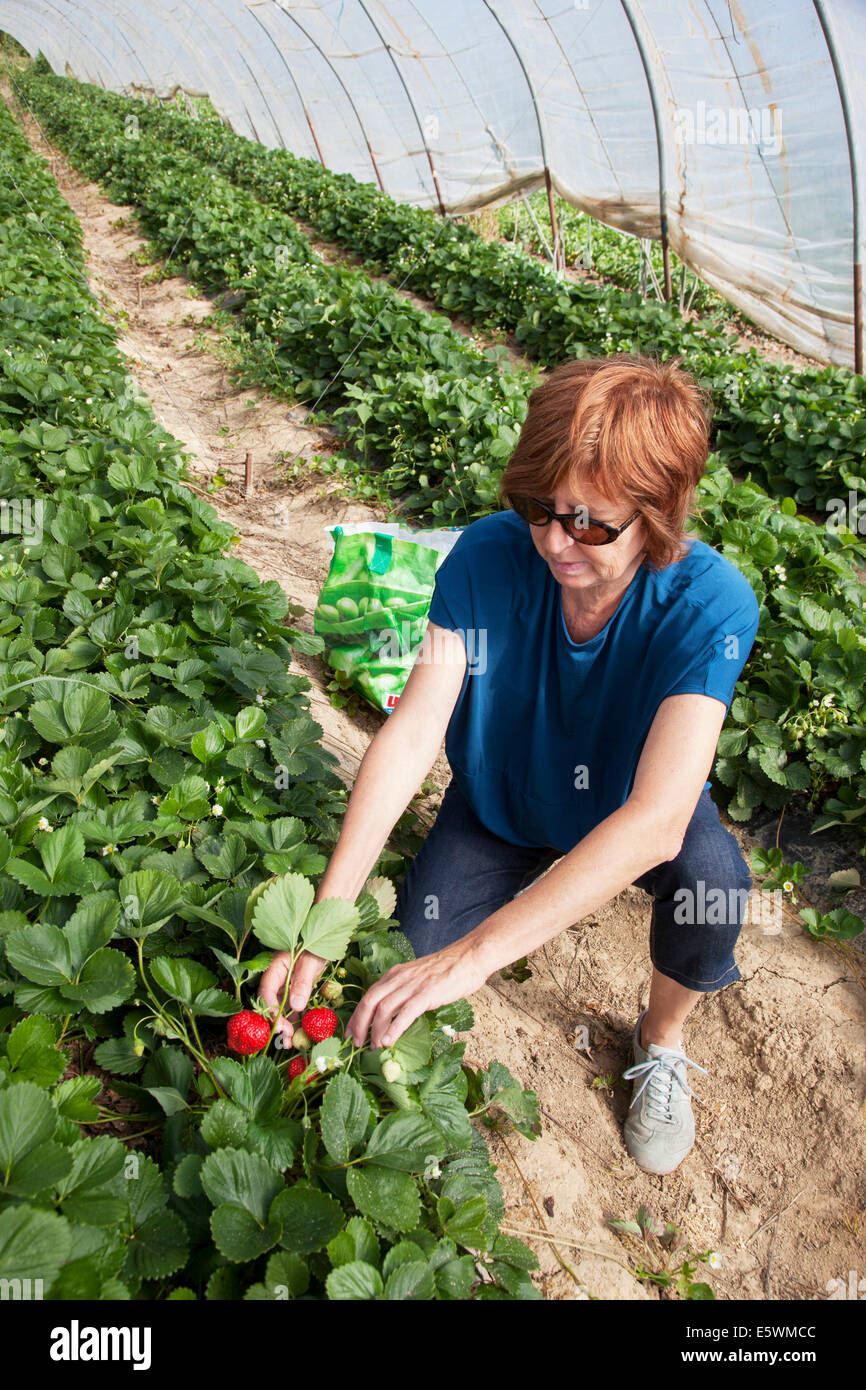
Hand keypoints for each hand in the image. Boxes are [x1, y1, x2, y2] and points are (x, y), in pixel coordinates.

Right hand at [258, 948, 326, 1045]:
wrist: (327, 936)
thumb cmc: (317, 944)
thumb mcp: (311, 962)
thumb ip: (303, 982)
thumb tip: (296, 1006)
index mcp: (275, 967)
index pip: (266, 991)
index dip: (270, 1010)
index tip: (280, 1026)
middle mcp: (277, 978)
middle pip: (270, 1002)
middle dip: (276, 1022)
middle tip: (285, 1039)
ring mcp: (286, 984)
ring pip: (281, 1007)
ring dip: (285, 1024)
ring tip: (291, 1042)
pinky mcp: (296, 989)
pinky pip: (292, 1006)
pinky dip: (295, 1019)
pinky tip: (300, 1032)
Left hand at [345, 940, 489, 1049]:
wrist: (469, 957)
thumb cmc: (447, 970)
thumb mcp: (417, 977)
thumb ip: (404, 990)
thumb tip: (394, 1014)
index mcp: (395, 974)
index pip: (368, 995)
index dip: (357, 1015)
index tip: (351, 1033)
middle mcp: (399, 978)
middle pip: (369, 1002)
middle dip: (359, 1025)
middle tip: (356, 1044)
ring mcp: (412, 985)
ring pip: (383, 1009)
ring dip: (375, 1031)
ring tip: (374, 1047)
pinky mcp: (427, 993)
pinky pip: (405, 1013)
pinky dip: (394, 1028)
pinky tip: (389, 1042)